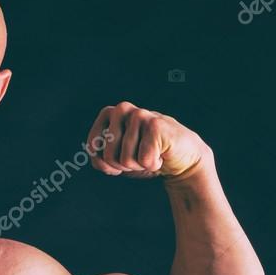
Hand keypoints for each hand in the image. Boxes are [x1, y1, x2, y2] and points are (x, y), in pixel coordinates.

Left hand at [86, 102, 208, 178]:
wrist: (182, 158)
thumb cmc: (147, 156)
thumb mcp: (118, 159)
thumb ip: (101, 160)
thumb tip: (100, 160)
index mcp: (110, 113)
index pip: (93, 146)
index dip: (105, 162)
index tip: (119, 160)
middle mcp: (123, 109)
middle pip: (108, 155)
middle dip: (124, 165)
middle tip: (139, 157)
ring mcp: (140, 115)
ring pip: (126, 160)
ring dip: (140, 165)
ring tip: (152, 154)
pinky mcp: (156, 125)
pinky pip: (143, 160)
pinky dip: (153, 165)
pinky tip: (161, 155)